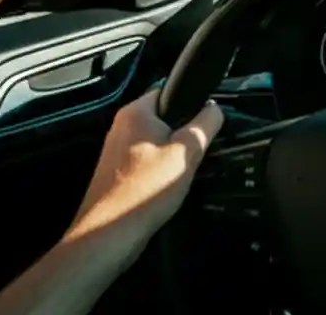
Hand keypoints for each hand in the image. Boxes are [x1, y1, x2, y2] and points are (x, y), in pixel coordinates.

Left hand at [64, 89, 223, 254]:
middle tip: (200, 152)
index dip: (193, 104)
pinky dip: (161, 171)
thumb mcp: (187, 151)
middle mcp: (121, 126)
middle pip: (165, 119)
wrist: (110, 234)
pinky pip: (148, 162)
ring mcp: (116, 150)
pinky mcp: (117, 173)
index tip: (208, 124)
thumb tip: (215, 107)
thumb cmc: (147, 189)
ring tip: (185, 172)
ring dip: (174, 155)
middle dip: (185, 134)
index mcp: (135, 112)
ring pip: (158, 142)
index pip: (170, 91)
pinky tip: (169, 187)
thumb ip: (205, 124)